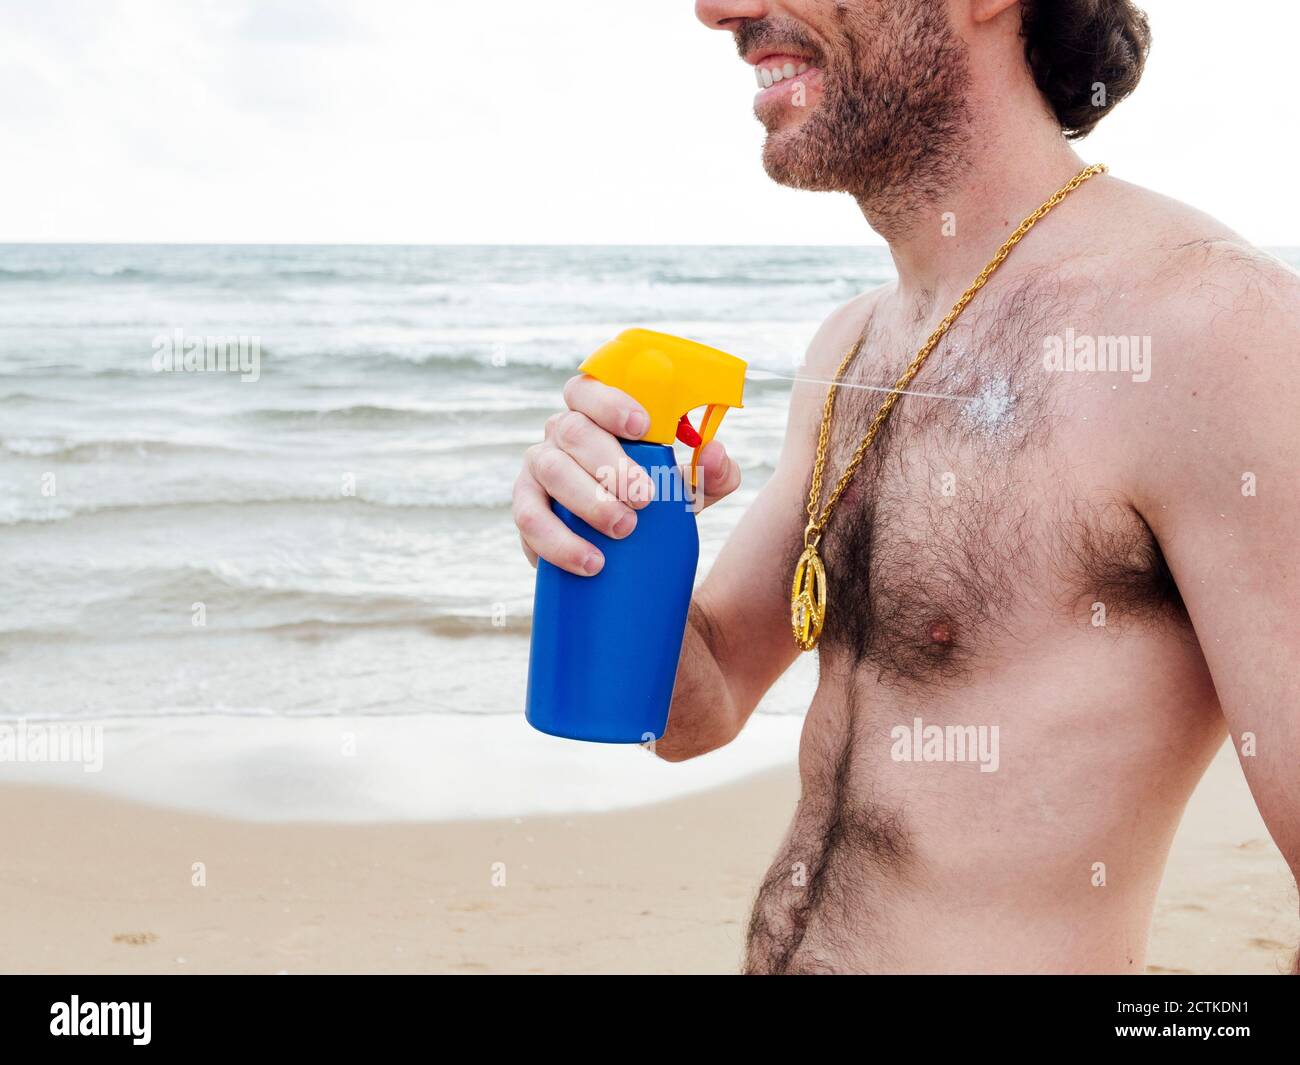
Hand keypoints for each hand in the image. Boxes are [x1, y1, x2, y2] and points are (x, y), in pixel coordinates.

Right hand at [513, 375, 740, 574]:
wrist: (622, 552)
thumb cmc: (654, 502)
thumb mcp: (690, 489)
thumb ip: (713, 473)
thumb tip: (715, 453)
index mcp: (594, 414)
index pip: (589, 389)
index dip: (611, 402)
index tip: (643, 427)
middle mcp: (560, 434)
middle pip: (574, 431)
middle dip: (610, 462)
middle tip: (645, 497)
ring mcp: (537, 470)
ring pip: (551, 470)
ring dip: (588, 500)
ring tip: (624, 529)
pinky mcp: (525, 510)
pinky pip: (530, 519)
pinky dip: (560, 542)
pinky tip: (591, 561)